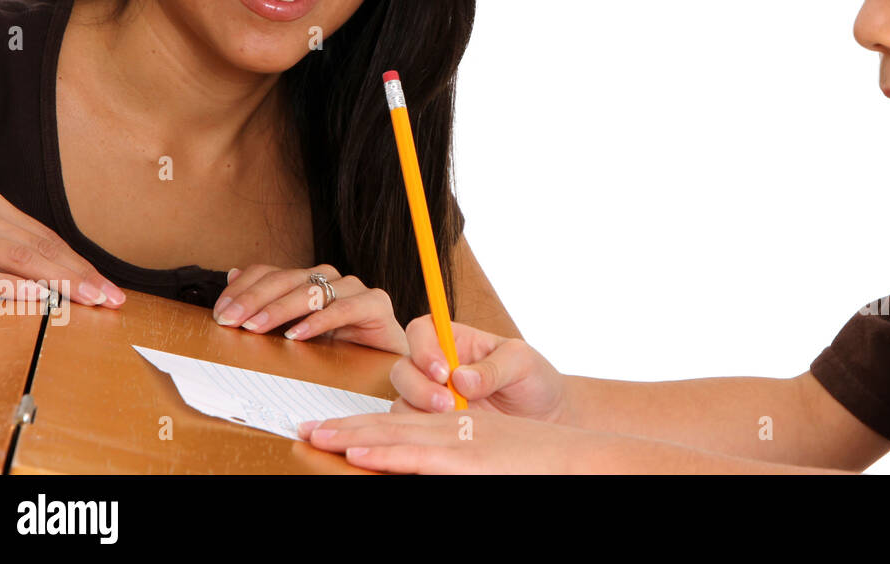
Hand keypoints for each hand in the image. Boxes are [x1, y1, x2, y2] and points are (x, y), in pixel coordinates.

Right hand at [0, 188, 125, 306]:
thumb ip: (8, 249)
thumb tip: (57, 278)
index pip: (46, 239)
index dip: (80, 264)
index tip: (108, 287)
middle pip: (39, 247)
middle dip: (80, 274)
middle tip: (109, 297)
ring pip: (17, 257)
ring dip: (58, 279)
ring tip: (88, 297)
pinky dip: (10, 284)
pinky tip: (37, 295)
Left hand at [214, 264, 406, 354]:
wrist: (385, 368)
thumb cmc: (339, 352)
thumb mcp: (293, 332)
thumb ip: (266, 306)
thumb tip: (231, 275)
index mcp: (307, 282)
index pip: (269, 273)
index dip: (243, 289)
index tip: (221, 314)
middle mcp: (329, 280)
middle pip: (287, 278)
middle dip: (254, 299)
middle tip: (232, 321)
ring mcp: (354, 289)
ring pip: (313, 290)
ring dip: (281, 308)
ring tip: (257, 327)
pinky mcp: (376, 304)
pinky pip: (345, 308)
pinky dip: (319, 320)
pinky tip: (297, 334)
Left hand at [298, 410, 616, 472]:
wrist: (584, 457)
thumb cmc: (544, 464)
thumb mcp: (496, 455)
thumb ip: (461, 460)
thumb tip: (428, 466)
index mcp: (461, 427)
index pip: (403, 422)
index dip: (364, 424)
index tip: (332, 429)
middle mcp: (456, 427)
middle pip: (390, 423)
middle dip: (345, 426)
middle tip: (305, 428)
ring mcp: (462, 441)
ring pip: (397, 434)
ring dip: (353, 436)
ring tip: (316, 436)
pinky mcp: (470, 459)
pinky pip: (420, 455)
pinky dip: (387, 453)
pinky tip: (359, 454)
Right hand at [392, 315, 568, 422]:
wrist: (544, 418)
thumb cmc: (532, 380)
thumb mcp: (522, 362)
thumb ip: (494, 367)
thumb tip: (461, 378)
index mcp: (455, 340)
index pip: (421, 331)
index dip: (423, 348)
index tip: (443, 370)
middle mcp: (436, 367)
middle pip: (403, 368)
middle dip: (419, 387)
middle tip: (448, 403)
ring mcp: (432, 398)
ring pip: (402, 400)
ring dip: (419, 411)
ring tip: (455, 418)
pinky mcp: (434, 427)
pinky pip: (412, 428)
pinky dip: (423, 432)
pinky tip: (451, 434)